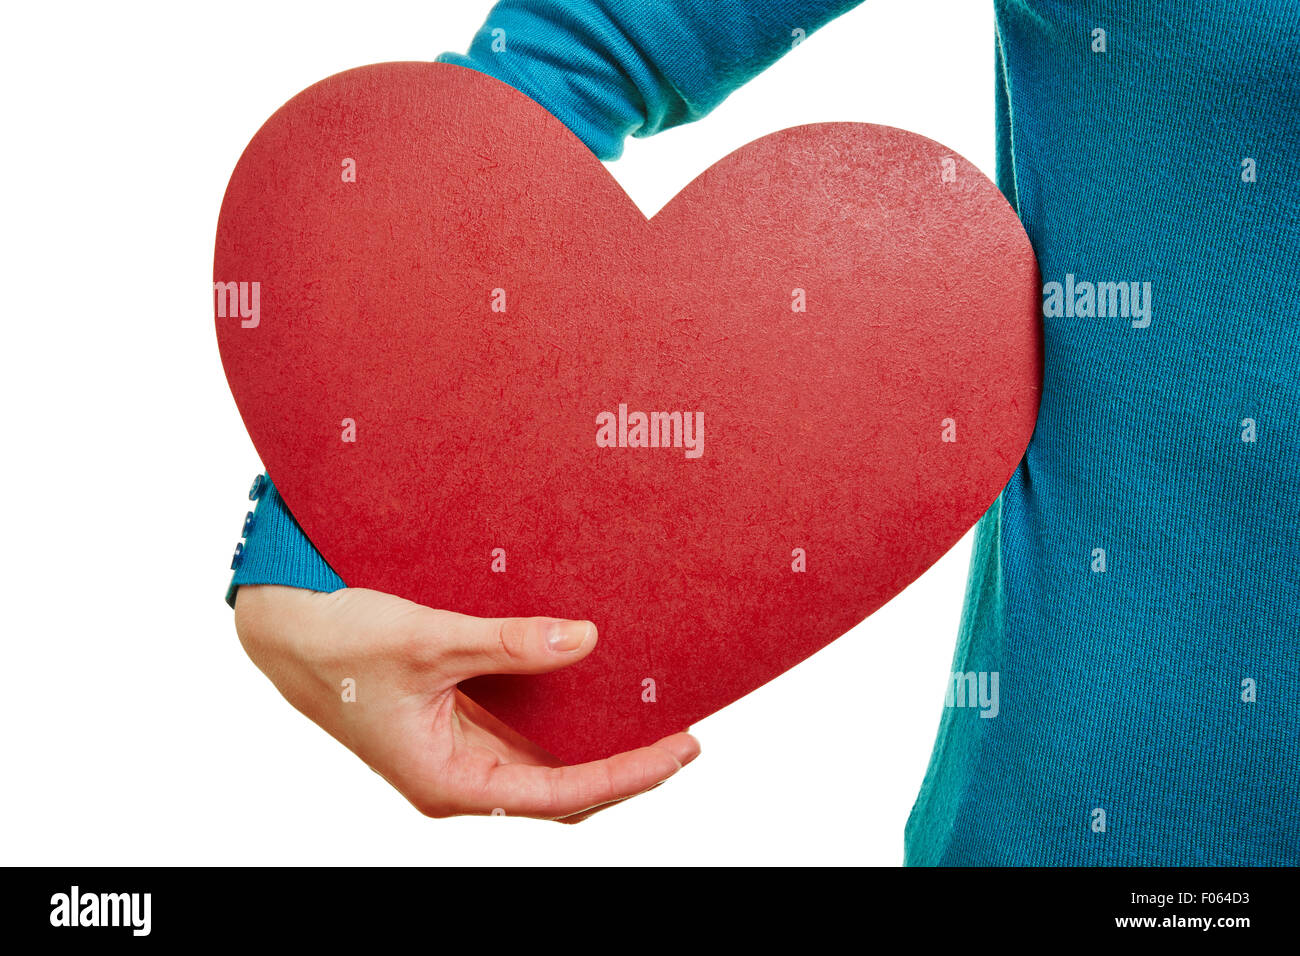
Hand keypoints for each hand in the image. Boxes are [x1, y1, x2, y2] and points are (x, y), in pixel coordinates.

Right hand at [233, 585, 698, 821]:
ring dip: (599, 745)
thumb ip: (508, 644)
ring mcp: (459, 752)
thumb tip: (584, 639)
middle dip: (626, 768)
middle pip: (562, 789)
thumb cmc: (337, 646)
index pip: (559, 794)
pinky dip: (566, 718)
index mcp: (447, 782)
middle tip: (685, 738)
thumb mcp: (428, 642)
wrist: (282, 629)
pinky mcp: (457, 723)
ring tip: (656, 717)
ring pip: (546, 763)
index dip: (625, 775)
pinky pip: (525, 733)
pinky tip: (597, 692)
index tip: (676, 751)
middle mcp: (459, 777)